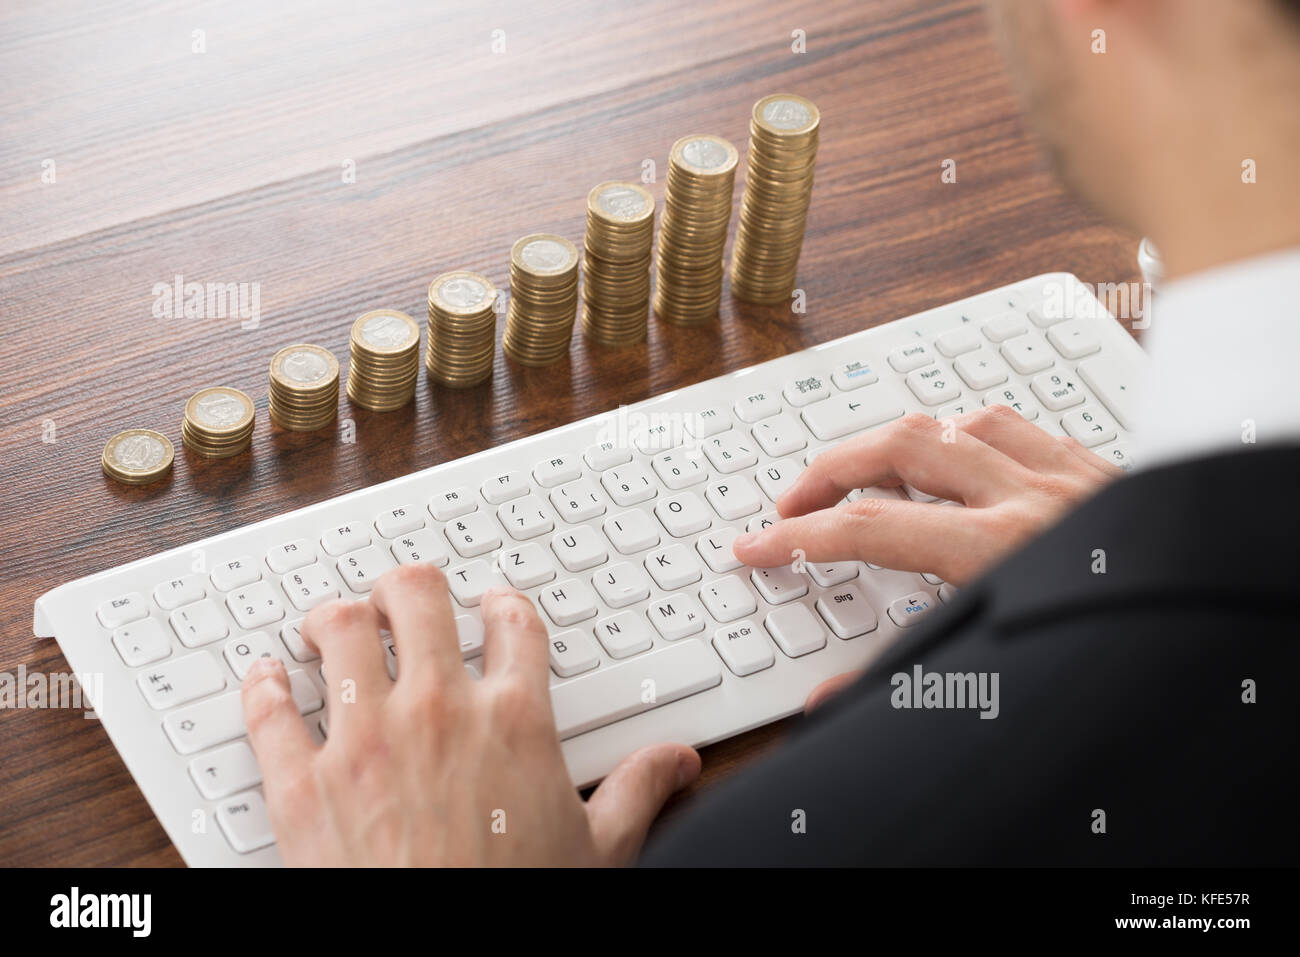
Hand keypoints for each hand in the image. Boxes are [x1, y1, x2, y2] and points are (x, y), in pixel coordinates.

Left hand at [240, 564, 700, 865]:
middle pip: (414, 599)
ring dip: (333, 619)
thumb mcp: (598, 852)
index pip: (511, 624)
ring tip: (331, 624)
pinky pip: (269, 712)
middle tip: (399, 597)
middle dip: (406, 587)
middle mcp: (437, 712)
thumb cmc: (516, 907)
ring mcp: (364, 743)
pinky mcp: (302, 784)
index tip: (492, 608)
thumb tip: (678, 762)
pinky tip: (266, 678)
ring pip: (336, 632)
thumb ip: (639, 792)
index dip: (502, 604)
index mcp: (513, 721)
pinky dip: (262, 687)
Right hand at [734, 407, 1121, 710]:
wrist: (1230, 623)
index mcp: (1003, 549)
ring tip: (862, 470)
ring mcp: (1072, 475)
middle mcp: (1034, 496)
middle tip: (791, 500)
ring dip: (898, 441)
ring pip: (962, 420)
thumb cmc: (1129, 651)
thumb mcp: (1012, 680)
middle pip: (903, 446)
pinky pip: (1018, 424)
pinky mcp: (1100, 472)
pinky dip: (968, 432)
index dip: (797, 536)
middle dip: (831, 467)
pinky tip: (956, 453)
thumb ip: (913, 681)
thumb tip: (831, 700)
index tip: (756, 547)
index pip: (868, 529)